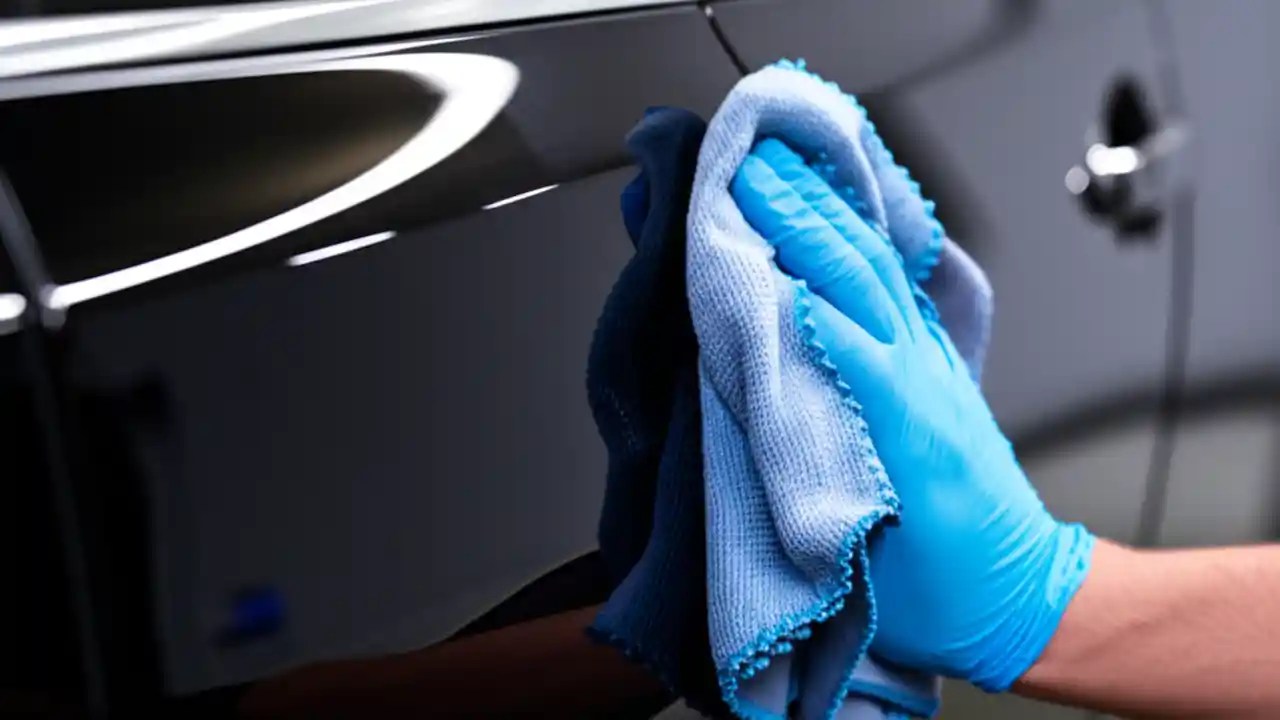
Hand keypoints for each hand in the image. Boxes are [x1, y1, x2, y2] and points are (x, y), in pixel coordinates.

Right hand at [731, 138, 1093, 691]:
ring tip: (790, 166)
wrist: (1017, 599)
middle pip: (857, 270)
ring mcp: (934, 367)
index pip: (829, 315)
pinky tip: (846, 219)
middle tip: (750, 165)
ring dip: (834, 210)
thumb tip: (759, 397)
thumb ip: (808, 469)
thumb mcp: (858, 550)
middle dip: (800, 210)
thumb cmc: (937, 590)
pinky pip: (903, 289)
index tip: (735, 217)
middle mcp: (919, 375)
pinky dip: (869, 242)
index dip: (782, 261)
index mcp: (897, 417)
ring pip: (882, 268)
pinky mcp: (940, 372)